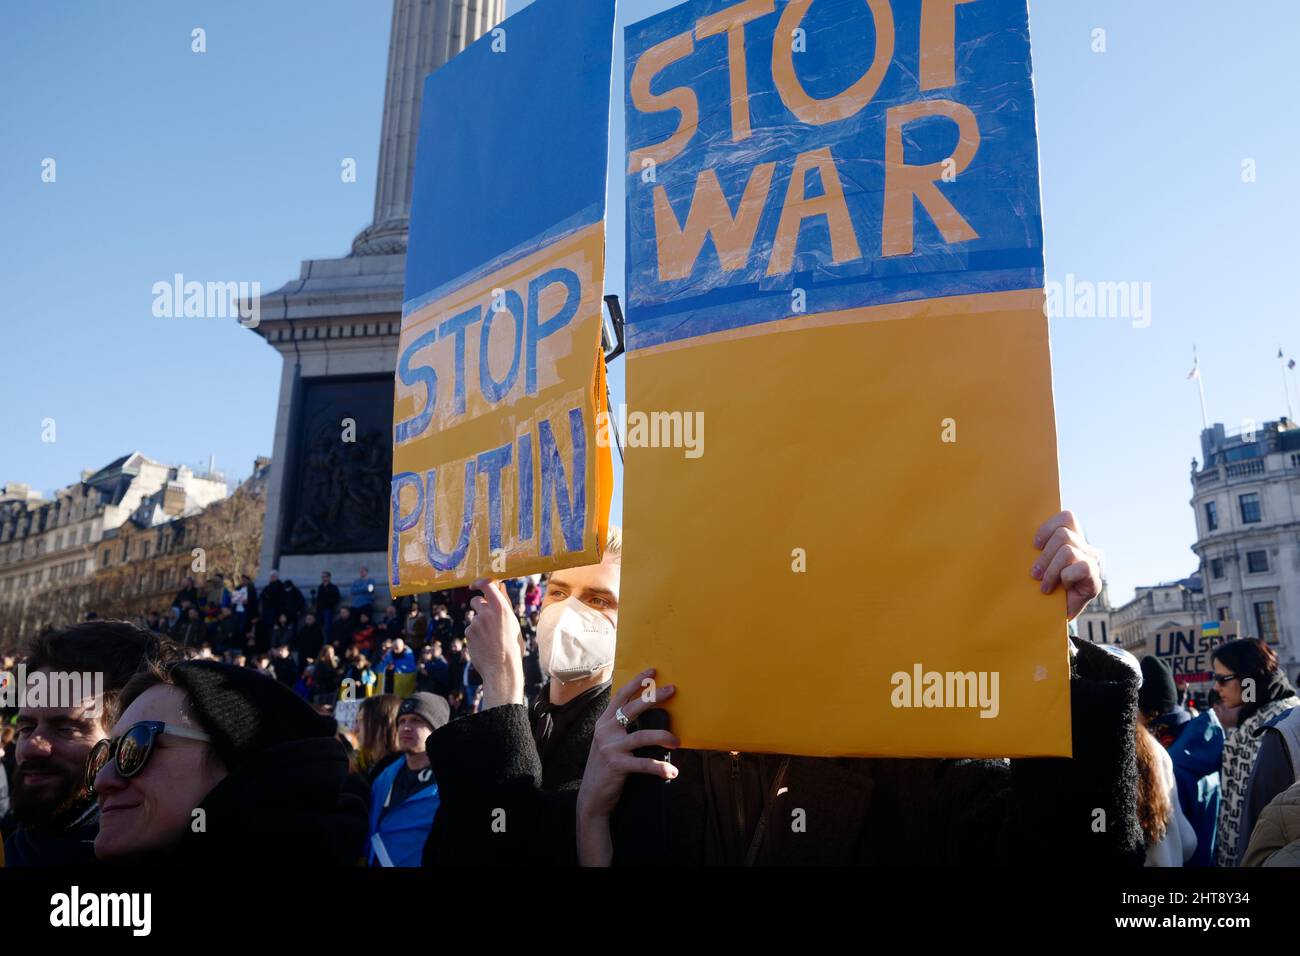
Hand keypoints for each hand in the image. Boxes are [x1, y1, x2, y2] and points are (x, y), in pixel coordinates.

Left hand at [465, 578, 524, 708]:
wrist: (502, 668)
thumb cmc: (512, 646)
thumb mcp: (513, 623)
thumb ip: (506, 604)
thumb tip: (502, 587)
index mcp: (501, 608)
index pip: (486, 585)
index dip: (479, 583)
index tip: (475, 585)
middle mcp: (487, 612)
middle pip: (476, 601)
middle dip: (480, 607)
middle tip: (487, 620)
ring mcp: (476, 623)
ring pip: (474, 618)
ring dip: (479, 625)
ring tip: (490, 639)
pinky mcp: (468, 633)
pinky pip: (470, 630)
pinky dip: (475, 635)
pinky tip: (484, 645)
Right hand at [576, 669, 677, 865]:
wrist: (591, 797)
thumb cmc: (605, 767)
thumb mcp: (608, 742)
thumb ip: (619, 727)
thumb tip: (643, 713)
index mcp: (604, 722)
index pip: (621, 696)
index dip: (636, 682)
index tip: (652, 671)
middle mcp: (605, 731)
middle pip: (633, 708)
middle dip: (654, 697)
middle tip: (672, 689)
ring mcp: (610, 748)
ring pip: (642, 736)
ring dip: (663, 737)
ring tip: (677, 742)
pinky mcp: (617, 765)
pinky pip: (644, 764)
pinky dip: (660, 768)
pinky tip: (672, 772)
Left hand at [1031, 510, 1102, 620]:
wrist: (1050, 616)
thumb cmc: (1041, 586)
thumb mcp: (1038, 563)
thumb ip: (1038, 547)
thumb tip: (1015, 532)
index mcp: (1074, 540)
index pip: (1067, 518)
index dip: (1048, 527)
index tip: (1035, 545)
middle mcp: (1087, 549)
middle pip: (1063, 534)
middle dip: (1044, 556)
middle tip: (1035, 574)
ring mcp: (1094, 564)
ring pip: (1067, 551)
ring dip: (1051, 570)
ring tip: (1044, 585)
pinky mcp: (1096, 581)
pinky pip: (1080, 567)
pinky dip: (1066, 577)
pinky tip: (1061, 587)